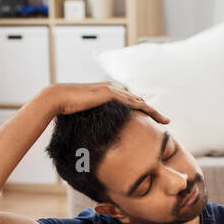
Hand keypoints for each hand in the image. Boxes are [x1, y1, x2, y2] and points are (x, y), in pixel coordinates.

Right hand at [46, 82, 168, 123]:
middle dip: (152, 111)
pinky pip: (134, 103)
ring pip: (140, 101)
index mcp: (107, 93)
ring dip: (153, 111)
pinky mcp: (111, 94)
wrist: (58, 98)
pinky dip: (146, 109)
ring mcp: (113, 90)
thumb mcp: (81, 115)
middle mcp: (113, 89)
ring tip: (165, 121)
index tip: (151, 119)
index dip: (141, 110)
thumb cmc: (66, 109)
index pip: (129, 102)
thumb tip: (88, 134)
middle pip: (138, 101)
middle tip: (164, 121)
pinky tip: (155, 115)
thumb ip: (89, 120)